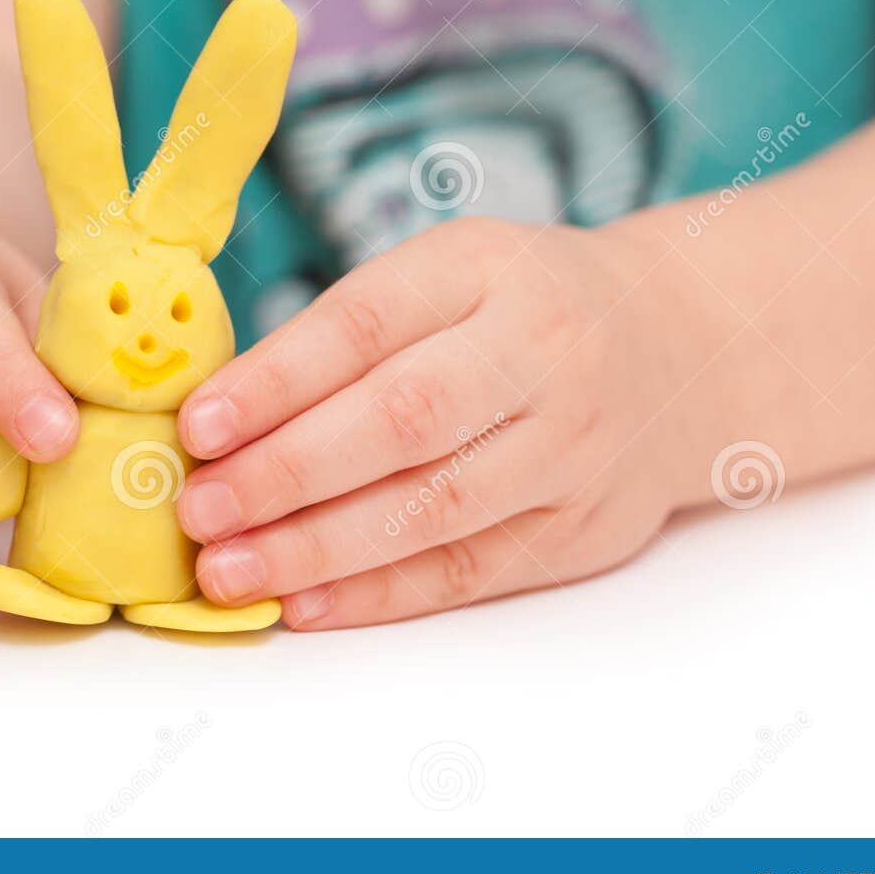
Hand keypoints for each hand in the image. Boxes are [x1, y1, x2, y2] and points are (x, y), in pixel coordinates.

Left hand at [174, 218, 713, 629]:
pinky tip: (304, 603)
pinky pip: (468, 570)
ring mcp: (573, 447)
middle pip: (404, 420)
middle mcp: (543, 353)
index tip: (199, 426)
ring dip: (319, 549)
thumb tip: (221, 418)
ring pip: (434, 509)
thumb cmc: (518, 307)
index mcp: (488, 270)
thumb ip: (349, 332)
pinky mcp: (582, 527)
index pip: (368, 324)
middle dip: (287, 473)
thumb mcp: (447, 274)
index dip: (277, 380)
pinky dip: (379, 595)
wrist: (676, 348)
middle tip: (200, 509)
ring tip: (228, 569)